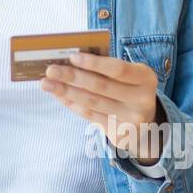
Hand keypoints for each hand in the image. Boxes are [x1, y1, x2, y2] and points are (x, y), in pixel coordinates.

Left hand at [40, 52, 164, 163]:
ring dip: (66, 92)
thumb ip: (106, 68)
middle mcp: (142, 100)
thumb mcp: (128, 76)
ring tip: (46, 83)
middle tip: (50, 70)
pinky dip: (72, 104)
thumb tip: (70, 60)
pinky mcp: (120, 134)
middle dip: (72, 77)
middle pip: (101, 87)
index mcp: (146, 78)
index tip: (72, 57)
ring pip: (92, 103)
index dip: (94, 63)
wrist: (145, 124)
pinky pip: (90, 116)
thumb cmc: (129, 89)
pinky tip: (59, 96)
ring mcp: (132, 120)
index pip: (118, 69)